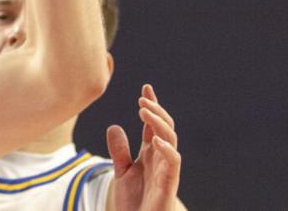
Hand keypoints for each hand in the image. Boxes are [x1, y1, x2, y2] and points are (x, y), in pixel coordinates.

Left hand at [107, 84, 181, 210]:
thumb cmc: (134, 202)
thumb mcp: (122, 172)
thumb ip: (119, 151)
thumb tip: (114, 126)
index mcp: (150, 155)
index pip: (154, 126)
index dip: (152, 107)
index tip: (146, 87)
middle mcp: (161, 160)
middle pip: (165, 128)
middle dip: (156, 111)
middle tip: (142, 98)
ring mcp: (166, 171)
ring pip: (171, 140)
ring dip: (159, 123)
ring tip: (144, 110)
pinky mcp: (168, 184)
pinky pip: (173, 163)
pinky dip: (166, 149)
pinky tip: (154, 139)